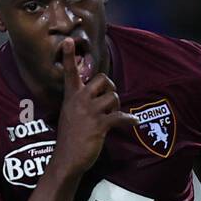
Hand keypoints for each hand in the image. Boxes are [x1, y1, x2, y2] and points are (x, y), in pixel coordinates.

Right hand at [53, 38, 136, 175]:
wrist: (67, 159)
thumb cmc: (70, 138)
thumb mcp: (69, 114)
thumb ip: (80, 101)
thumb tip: (99, 95)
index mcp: (71, 96)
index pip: (70, 72)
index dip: (70, 56)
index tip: (69, 40)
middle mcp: (80, 100)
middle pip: (103, 80)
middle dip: (111, 88)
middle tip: (109, 102)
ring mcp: (89, 112)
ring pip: (113, 97)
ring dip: (116, 107)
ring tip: (111, 117)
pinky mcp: (99, 125)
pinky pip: (120, 117)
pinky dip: (129, 120)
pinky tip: (133, 122)